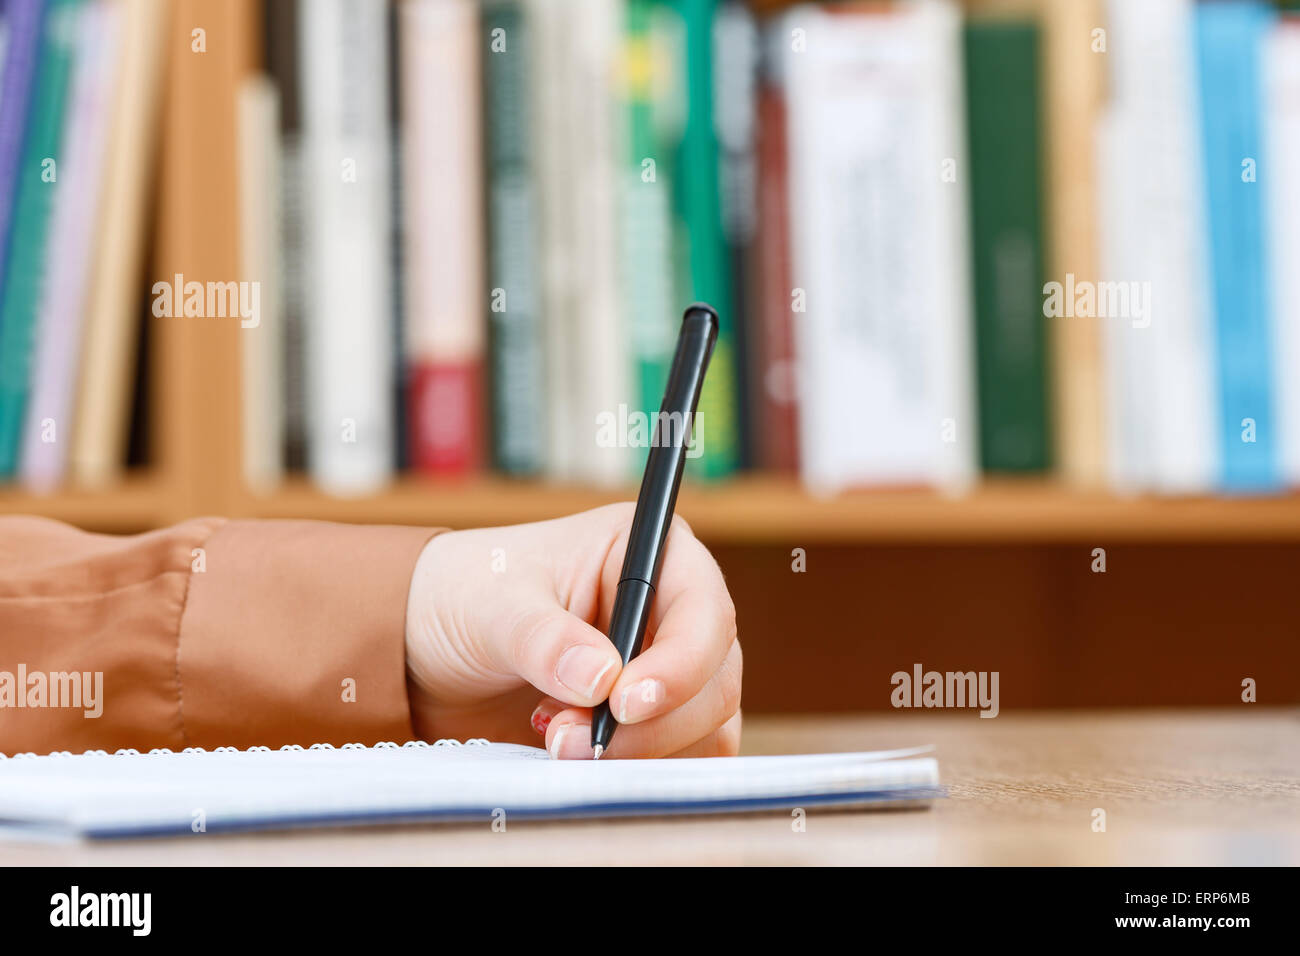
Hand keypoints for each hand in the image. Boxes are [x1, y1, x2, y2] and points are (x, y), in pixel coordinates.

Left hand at [404, 504, 741, 758]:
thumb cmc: (465, 595)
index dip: (680, 664)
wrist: (426, 645)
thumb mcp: (493, 607)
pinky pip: (685, 756)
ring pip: (708, 724)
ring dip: (641, 752)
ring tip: (558, 742)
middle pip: (715, 677)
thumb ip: (545, 639)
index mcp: (648, 551)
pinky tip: (576, 755)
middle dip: (650, 723)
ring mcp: (668, 665)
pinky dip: (641, 770)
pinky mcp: (655, 718)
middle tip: (571, 739)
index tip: (623, 704)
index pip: (704, 611)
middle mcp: (671, 607)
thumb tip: (601, 678)